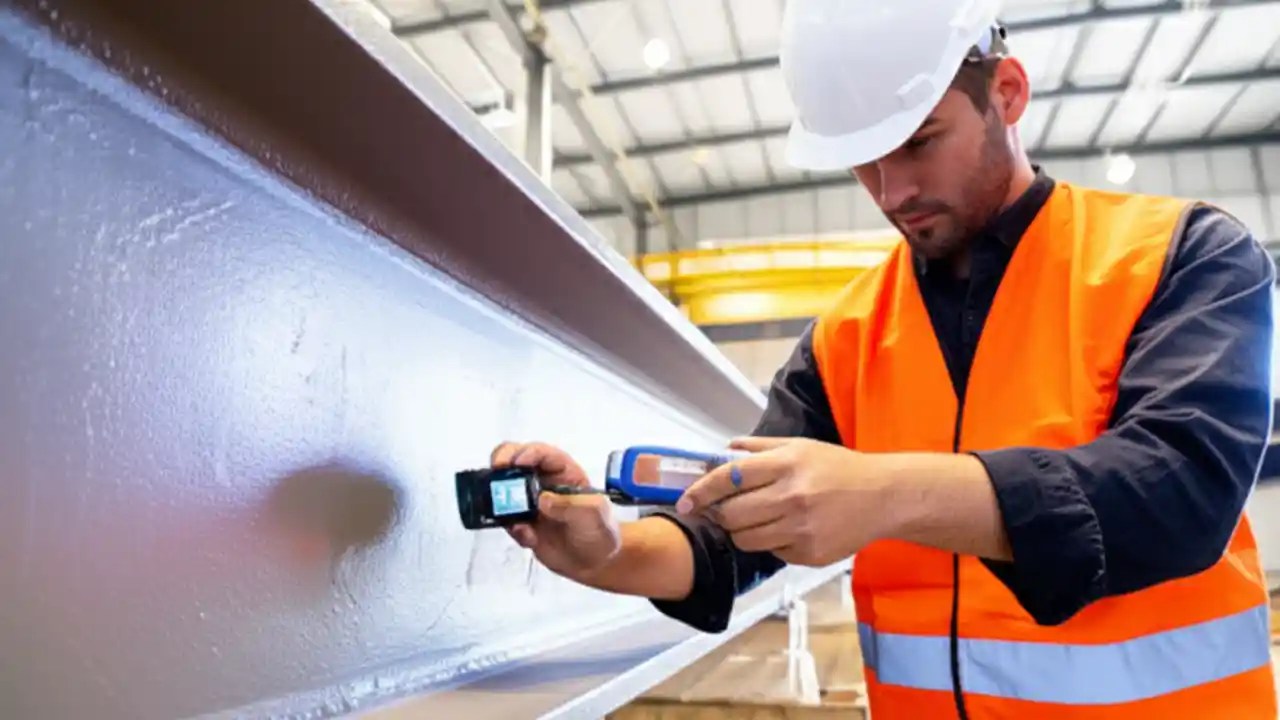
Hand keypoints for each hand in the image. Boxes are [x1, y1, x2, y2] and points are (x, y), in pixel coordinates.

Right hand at [489, 442, 621, 582]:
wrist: (594, 562)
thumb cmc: (600, 531)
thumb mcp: (594, 513)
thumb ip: (570, 505)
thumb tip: (543, 500)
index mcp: (564, 472)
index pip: (543, 454)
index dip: (529, 452)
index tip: (518, 461)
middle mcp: (544, 484)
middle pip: (517, 461)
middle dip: (504, 460)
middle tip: (497, 468)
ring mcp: (530, 504)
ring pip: (505, 489)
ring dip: (500, 495)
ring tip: (503, 507)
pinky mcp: (523, 524)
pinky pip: (508, 521)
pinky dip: (512, 527)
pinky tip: (528, 536)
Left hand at [677, 436, 894, 565]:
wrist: (883, 497)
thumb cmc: (839, 469)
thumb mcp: (800, 447)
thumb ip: (759, 448)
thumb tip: (724, 449)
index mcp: (786, 464)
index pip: (729, 478)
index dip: (701, 491)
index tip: (686, 500)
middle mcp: (792, 497)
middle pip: (732, 515)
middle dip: (722, 514)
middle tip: (727, 510)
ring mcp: (801, 529)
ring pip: (746, 540)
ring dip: (742, 531)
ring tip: (758, 519)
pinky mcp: (809, 554)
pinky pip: (771, 553)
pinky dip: (770, 543)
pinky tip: (787, 529)